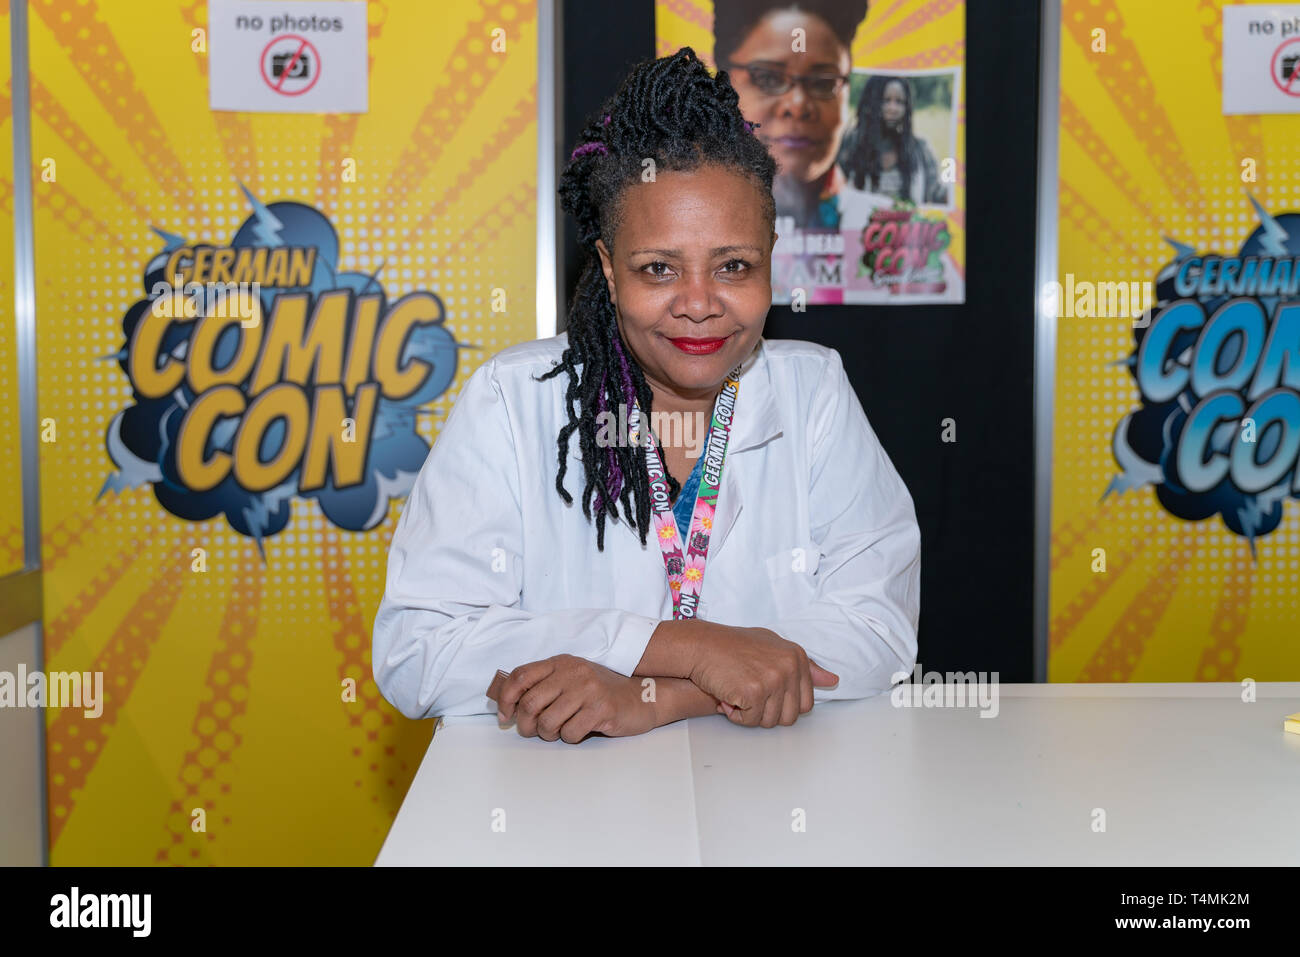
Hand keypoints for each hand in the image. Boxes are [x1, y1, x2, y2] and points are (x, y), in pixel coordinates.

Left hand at [494, 655, 657, 742]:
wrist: (642, 697)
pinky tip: (582, 730)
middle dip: (526, 725)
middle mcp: (573, 672)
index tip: (505, 716)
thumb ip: (544, 686)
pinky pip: (569, 733)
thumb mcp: (571, 679)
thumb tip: (510, 707)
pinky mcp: (601, 709)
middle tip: (533, 731)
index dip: (505, 699)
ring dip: (549, 734)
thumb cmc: (600, 693)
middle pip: (530, 703)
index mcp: (561, 662)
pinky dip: (570, 738)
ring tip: (560, 731)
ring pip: (547, 722)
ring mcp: (588, 689)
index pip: (520, 676)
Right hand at [687, 625, 838, 727]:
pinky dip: (735, 715)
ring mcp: (773, 679)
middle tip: (747, 695)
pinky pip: (749, 721)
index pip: (805, 703)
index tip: (764, 694)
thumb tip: (833, 681)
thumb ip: (804, 666)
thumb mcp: (772, 646)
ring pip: (770, 721)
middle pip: (789, 717)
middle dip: (766, 712)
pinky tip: (726, 695)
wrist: (701, 644)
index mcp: (797, 657)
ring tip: (735, 692)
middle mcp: (790, 667)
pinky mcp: (754, 692)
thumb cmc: (732, 646)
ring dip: (749, 714)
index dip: (781, 705)